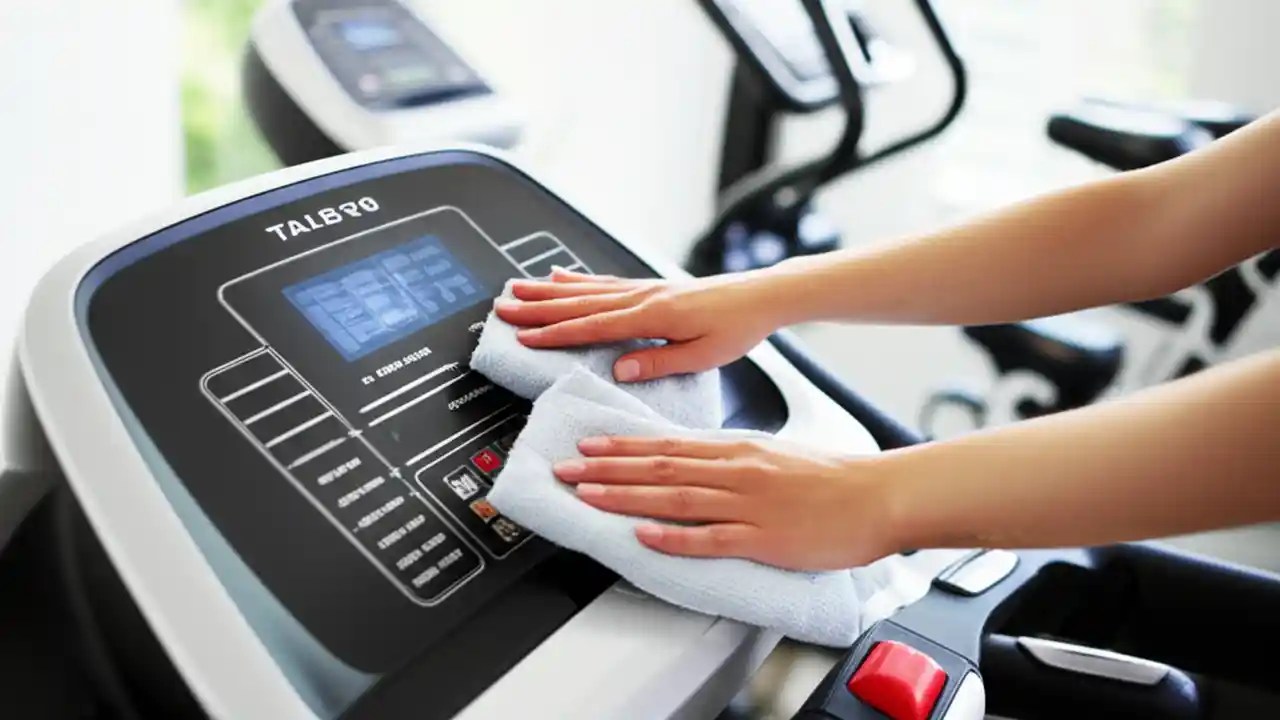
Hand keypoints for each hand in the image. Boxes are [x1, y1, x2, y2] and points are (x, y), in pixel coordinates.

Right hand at [494, 267, 789, 382]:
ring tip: (516, 288)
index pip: (594, 327)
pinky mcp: (649, 286)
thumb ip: (660, 362)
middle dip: (538, 307)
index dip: (556, 333)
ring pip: (586, 289)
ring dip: (548, 290)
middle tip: (503, 308)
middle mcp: (643, 297)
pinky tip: (558, 277)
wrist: (760, 296)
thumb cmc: (736, 327)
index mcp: (653, 316)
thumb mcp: (703, 356)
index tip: (525, 336)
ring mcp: (644, 288)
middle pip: (579, 303)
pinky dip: (577, 279)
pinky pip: (604, 282)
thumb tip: (620, 369)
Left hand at [551, 434, 896, 570]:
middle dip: (607, 469)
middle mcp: (736, 472)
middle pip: (659, 468)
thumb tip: (691, 461)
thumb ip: (730, 457)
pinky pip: (710, 538)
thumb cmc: (828, 478)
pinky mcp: (762, 539)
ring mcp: (747, 505)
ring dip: (626, 497)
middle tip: (566, 469)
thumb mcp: (772, 453)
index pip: (667, 445)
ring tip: (588, 496)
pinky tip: (644, 536)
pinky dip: (674, 537)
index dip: (623, 446)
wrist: (875, 496)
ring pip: (675, 498)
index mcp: (737, 449)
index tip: (588, 445)